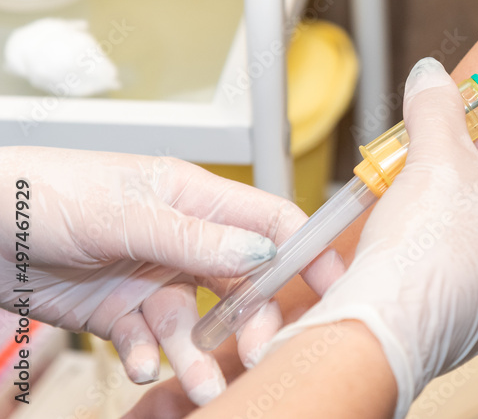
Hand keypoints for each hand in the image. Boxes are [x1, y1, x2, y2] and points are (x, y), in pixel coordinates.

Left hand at [0, 148, 341, 405]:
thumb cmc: (45, 193)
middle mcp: (182, 239)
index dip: (305, 251)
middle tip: (256, 353)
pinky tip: (143, 366)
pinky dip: (153, 358)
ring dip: (200, 353)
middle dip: (254, 319)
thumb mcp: (127, 212)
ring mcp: (151, 276)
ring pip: (198, 322)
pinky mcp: (119, 312)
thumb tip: (262, 258)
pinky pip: (152, 342)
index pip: (269, 223)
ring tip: (200, 384)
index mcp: (195, 198)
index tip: (331, 286)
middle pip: (243, 282)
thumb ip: (196, 239)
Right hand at [264, 58, 477, 417]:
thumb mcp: (434, 155)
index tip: (461, 128)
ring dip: (454, 207)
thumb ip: (438, 107)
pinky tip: (408, 236)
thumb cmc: (427, 248)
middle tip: (434, 156)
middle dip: (469, 171)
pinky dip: (444, 247)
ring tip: (415, 192)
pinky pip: (470, 271)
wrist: (384, 328)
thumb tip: (430, 75)